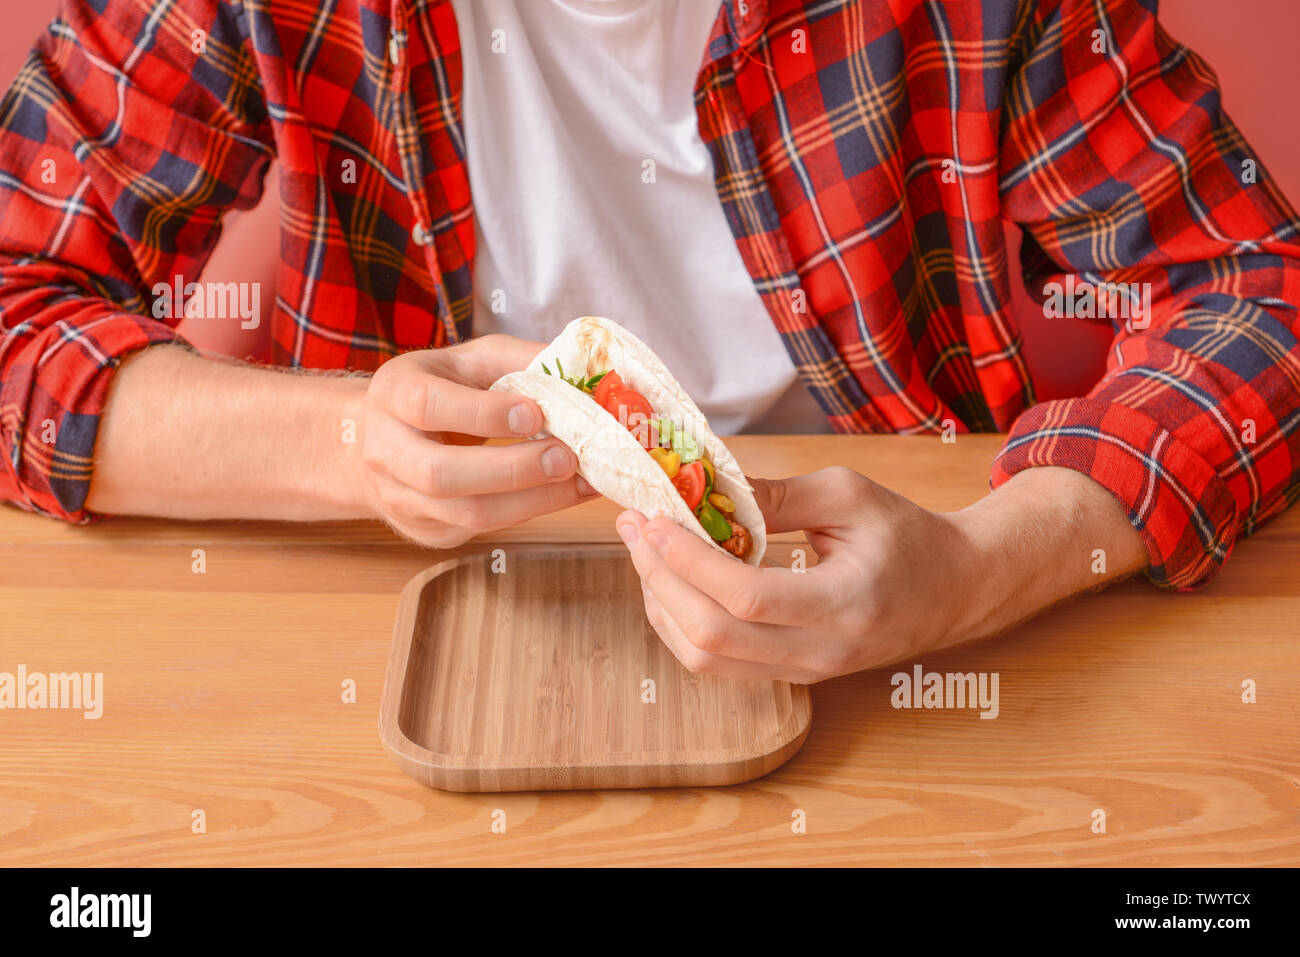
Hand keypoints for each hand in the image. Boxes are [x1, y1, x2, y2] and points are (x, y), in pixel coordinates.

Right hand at [356, 334, 597, 547]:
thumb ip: (519, 360)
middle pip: (440, 473)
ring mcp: (401, 497)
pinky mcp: (427, 529)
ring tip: (580, 482)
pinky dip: (530, 511)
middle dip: (512, 469)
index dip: (482, 414)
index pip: (428, 405)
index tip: (535, 414)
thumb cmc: (442, 391)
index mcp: (393, 392)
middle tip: (568, 458)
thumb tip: (581, 371)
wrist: (386, 439)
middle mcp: (385, 449)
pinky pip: (482, 528)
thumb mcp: (470, 362)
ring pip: (465, 512)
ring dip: (532, 500)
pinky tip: (565, 494)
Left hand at [615, 466, 1146, 682]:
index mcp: (845, 603)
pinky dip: (683, 625)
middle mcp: (821, 652)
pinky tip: (672, 582)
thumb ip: (777, 495)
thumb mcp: (849, 495)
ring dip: (662, 606)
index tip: (652, 520)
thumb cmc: (908, 535)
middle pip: (713, 637)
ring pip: (706, 660)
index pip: (746, 597)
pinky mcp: (792, 676)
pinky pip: (719, 664)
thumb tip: (704, 486)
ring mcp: (805, 672)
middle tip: (634, 530)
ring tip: (645, 553)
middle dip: (660, 581)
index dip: (688, 560)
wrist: (955, 590)